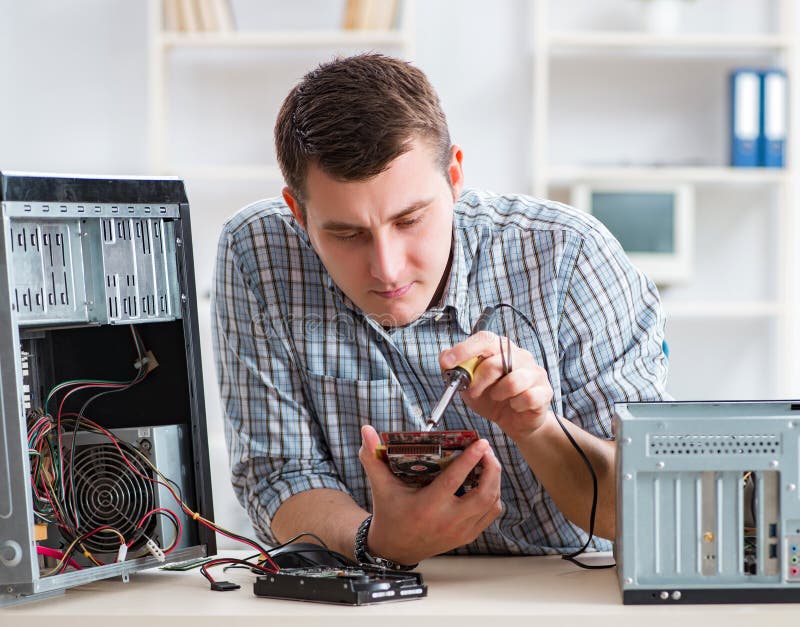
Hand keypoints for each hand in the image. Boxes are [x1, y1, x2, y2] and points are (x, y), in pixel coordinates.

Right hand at [358, 425, 501, 565]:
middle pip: (484, 495)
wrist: (394, 549)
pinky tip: (486, 482)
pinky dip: (493, 496)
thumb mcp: (381, 486)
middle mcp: (447, 521)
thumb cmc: (388, 513)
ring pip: (491, 504)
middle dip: (491, 469)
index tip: (480, 442)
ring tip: (488, 462)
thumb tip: (366, 430)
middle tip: (486, 450)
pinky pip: (490, 514)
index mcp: (427, 507)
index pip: (454, 481)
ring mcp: (460, 531)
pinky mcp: (467, 536)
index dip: (470, 460)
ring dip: (495, 481)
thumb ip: (373, 457)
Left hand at [439, 331, 553, 441]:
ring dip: (498, 394)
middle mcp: (520, 355)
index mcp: (500, 348)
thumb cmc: (492, 398)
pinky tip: (514, 406)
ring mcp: (534, 372)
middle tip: (473, 392)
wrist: (514, 421)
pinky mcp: (545, 390)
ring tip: (498, 398)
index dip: (465, 349)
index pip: (485, 339)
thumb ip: (456, 370)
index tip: (448, 362)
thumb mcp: (469, 385)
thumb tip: (444, 356)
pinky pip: (527, 397)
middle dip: (478, 382)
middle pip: (495, 362)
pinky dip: (515, 405)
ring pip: (513, 381)